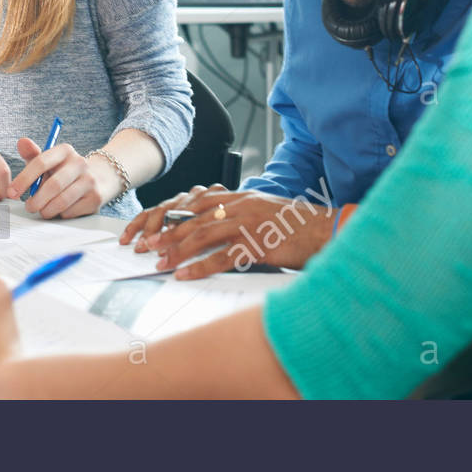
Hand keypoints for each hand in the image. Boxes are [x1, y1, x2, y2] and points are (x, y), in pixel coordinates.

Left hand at [8, 137, 119, 217]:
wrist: (101, 177)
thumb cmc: (65, 171)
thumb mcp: (49, 160)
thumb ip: (32, 154)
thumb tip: (21, 141)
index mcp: (65, 150)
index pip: (41, 162)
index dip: (23, 179)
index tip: (12, 193)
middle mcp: (79, 163)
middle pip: (52, 185)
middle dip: (36, 200)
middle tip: (29, 207)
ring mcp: (90, 180)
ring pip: (62, 201)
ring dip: (47, 210)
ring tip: (42, 211)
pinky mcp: (96, 198)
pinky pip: (71, 211)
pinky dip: (61, 214)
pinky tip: (60, 210)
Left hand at [123, 188, 335, 279]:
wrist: (325, 230)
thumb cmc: (295, 224)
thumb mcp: (262, 210)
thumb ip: (238, 212)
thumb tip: (214, 221)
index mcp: (239, 196)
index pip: (196, 202)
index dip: (172, 215)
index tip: (154, 227)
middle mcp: (240, 206)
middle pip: (194, 218)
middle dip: (167, 233)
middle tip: (147, 246)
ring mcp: (249, 224)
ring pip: (203, 236)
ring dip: (178, 250)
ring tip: (161, 262)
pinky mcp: (258, 245)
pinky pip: (223, 257)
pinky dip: (201, 267)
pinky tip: (186, 275)